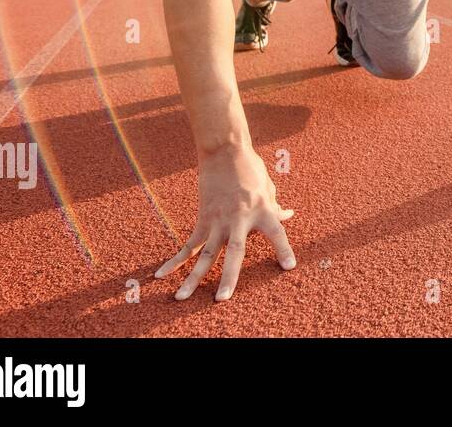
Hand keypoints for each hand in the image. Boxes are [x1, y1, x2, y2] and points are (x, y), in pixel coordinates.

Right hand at [155, 144, 295, 300]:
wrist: (223, 152)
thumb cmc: (250, 168)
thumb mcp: (267, 187)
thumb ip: (274, 207)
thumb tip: (287, 216)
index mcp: (262, 209)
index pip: (277, 233)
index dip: (284, 249)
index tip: (289, 267)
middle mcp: (239, 218)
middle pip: (234, 252)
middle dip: (229, 276)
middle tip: (222, 299)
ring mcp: (218, 220)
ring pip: (204, 254)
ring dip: (193, 278)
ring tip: (180, 298)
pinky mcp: (203, 218)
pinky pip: (188, 244)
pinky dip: (175, 260)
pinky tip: (162, 274)